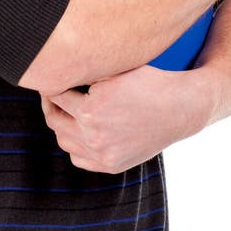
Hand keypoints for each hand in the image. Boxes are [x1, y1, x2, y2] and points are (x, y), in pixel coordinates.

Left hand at [41, 64, 210, 173]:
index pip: (56, 95)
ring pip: (64, 141)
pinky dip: (74, 145)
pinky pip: (79, 158)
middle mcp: (94, 136)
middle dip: (51, 104)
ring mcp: (103, 154)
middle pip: (55, 120)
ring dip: (61, 125)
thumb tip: (58, 65)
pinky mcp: (111, 165)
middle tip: (53, 92)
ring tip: (66, 110)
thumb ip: (84, 71)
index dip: (51, 83)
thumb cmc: (148, 82)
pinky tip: (80, 130)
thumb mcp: (114, 69)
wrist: (179, 109)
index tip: (52, 76)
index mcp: (91, 110)